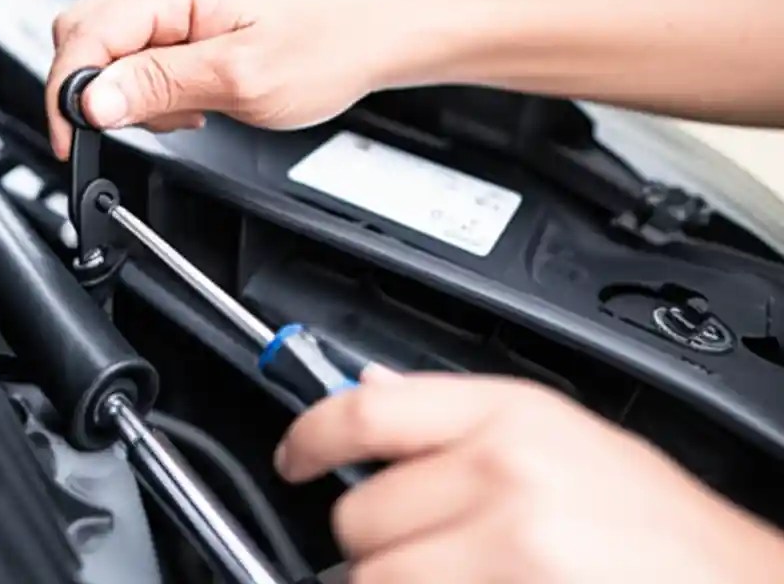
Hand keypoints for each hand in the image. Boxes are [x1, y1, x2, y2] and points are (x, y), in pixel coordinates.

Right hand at [44, 0, 391, 159]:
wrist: (366, 43)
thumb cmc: (323, 51)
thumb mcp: (238, 81)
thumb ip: (158, 88)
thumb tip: (92, 101)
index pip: (87, 33)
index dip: (68, 91)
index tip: (71, 138)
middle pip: (85, 35)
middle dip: (93, 92)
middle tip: (127, 130)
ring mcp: (175, 3)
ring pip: (108, 51)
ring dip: (125, 96)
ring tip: (182, 115)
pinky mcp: (185, 24)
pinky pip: (137, 58)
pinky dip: (147, 93)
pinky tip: (187, 106)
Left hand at [275, 369, 783, 582]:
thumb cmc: (657, 527)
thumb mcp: (563, 439)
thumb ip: (462, 419)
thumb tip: (371, 389)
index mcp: (512, 415)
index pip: (366, 410)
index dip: (309, 436)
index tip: (294, 457)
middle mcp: (504, 472)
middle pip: (359, 511)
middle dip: (369, 540)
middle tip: (412, 547)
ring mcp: (508, 545)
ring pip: (374, 576)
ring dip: (390, 583)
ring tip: (447, 578)